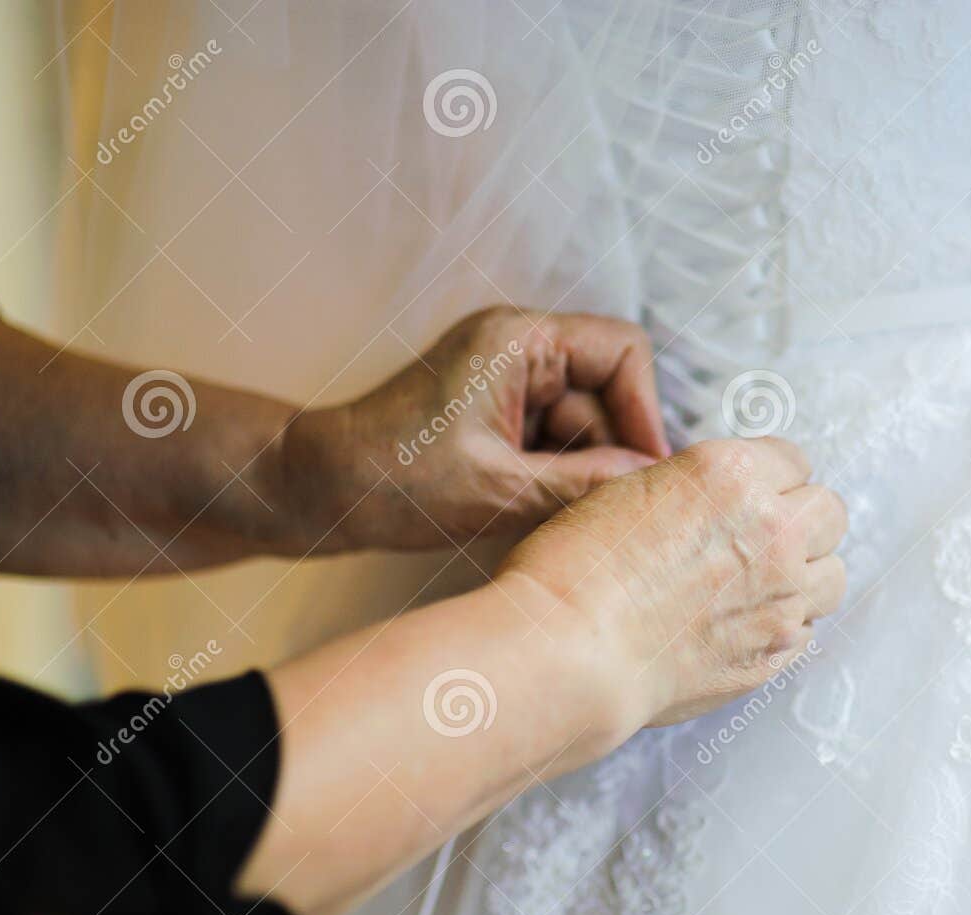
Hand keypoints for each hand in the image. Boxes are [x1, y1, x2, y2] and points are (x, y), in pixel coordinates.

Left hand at [280, 306, 670, 550]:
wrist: (319, 493)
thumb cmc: (392, 481)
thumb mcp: (501, 493)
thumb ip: (584, 485)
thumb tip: (651, 483)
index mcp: (518, 340)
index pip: (622, 350)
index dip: (643, 410)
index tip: (644, 470)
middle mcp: (518, 349)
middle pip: (606, 393)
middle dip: (608, 452)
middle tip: (603, 510)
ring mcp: (507, 382)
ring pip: (584, 425)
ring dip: (581, 473)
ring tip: (556, 518)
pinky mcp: (497, 416)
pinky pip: (555, 442)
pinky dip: (557, 479)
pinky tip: (539, 514)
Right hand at [497, 438, 848, 729]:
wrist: (571, 650)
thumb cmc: (578, 569)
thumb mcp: (629, 491)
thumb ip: (693, 491)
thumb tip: (714, 503)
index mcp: (734, 475)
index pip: (794, 460)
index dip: (770, 478)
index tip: (753, 494)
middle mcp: (773, 531)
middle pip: (829, 512)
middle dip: (801, 520)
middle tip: (765, 536)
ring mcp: (780, 598)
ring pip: (833, 575)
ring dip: (806, 575)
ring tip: (762, 585)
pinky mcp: (773, 653)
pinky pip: (805, 630)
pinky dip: (783, 626)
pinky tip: (742, 626)